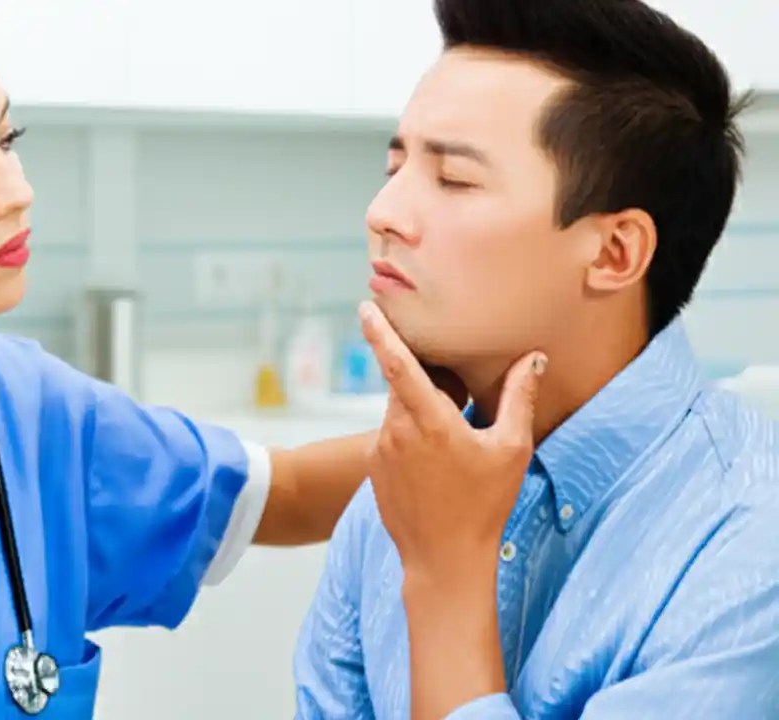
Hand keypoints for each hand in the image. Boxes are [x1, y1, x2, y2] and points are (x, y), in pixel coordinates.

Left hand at [359, 301, 544, 585]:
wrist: (444, 559)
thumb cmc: (484, 505)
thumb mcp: (511, 449)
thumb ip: (518, 398)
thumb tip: (533, 360)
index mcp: (426, 420)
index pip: (396, 364)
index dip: (380, 332)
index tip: (365, 307)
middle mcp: (395, 430)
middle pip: (402, 386)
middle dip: (424, 381)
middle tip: (456, 397)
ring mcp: (380, 451)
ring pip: (397, 413)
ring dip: (420, 413)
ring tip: (452, 443)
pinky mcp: (375, 469)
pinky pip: (391, 438)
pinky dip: (411, 437)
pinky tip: (437, 466)